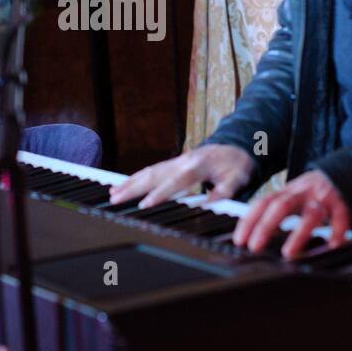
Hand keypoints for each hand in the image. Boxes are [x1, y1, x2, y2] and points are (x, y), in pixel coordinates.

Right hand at [108, 144, 256, 208]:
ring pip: (149, 171)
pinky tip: (124, 185)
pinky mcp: (174, 163)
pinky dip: (136, 177)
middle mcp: (183, 161)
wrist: (238, 145)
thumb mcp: (239, 178)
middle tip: (115, 199)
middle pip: (154, 174)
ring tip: (113, 193)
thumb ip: (226, 190)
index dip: (159, 194)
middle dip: (134, 187)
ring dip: (130, 182)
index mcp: (198, 166)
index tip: (144, 205)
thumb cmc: (238, 165)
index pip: (175, 181)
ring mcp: (177, 160)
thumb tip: (210, 203)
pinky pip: (152, 169)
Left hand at [234, 169, 350, 258]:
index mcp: (286, 192)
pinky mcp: (342, 204)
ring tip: (288, 253)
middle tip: (254, 247)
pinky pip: (340, 218)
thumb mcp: (292, 198)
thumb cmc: (313, 194)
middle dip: (266, 226)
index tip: (239, 240)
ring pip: (310, 214)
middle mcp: (302, 193)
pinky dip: (337, 232)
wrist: (343, 172)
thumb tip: (255, 237)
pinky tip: (331, 246)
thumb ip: (277, 214)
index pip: (262, 203)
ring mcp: (322, 198)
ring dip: (298, 234)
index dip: (249, 220)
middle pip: (281, 206)